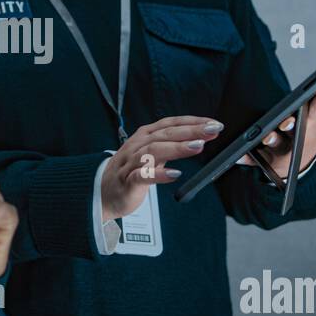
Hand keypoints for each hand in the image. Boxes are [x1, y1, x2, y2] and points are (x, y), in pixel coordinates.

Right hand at [101, 116, 223, 219]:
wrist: (102, 193)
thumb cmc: (129, 172)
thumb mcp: (152, 155)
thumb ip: (172, 146)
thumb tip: (200, 139)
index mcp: (145, 136)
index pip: (171, 123)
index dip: (192, 122)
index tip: (213, 123)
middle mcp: (138, 145)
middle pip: (166, 134)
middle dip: (191, 131)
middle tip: (212, 130)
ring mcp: (131, 163)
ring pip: (154, 151)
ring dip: (177, 148)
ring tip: (197, 146)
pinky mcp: (127, 181)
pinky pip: (142, 175)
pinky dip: (159, 174)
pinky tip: (174, 174)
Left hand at [237, 64, 315, 177]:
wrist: (300, 162)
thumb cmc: (314, 129)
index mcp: (315, 122)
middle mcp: (300, 136)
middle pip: (298, 129)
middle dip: (294, 123)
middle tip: (289, 119)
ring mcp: (284, 149)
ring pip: (277, 144)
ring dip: (272, 140)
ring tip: (266, 136)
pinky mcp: (266, 158)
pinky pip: (255, 159)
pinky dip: (248, 159)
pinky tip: (241, 156)